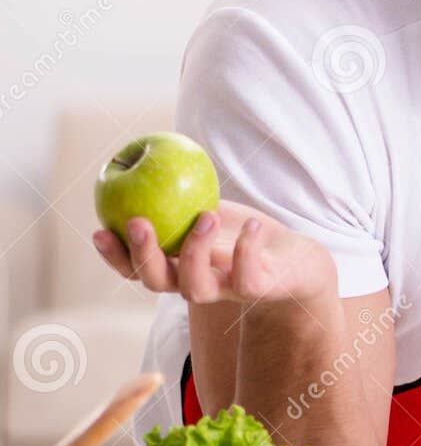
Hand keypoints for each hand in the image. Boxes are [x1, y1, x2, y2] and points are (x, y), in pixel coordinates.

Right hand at [92, 200, 337, 306]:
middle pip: (155, 281)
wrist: (296, 260)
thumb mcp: (208, 208)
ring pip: (195, 288)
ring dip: (194, 251)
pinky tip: (254, 226)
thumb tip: (142, 155)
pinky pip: (247, 278)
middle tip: (137, 222)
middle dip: (142, 254)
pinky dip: (247, 250)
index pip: (134, 267)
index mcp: (175, 265)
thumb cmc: (244, 232)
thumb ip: (176, 194)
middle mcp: (193, 282)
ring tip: (207, 215)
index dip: (114, 255)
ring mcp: (224, 290)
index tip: (98, 230)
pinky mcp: (258, 290)